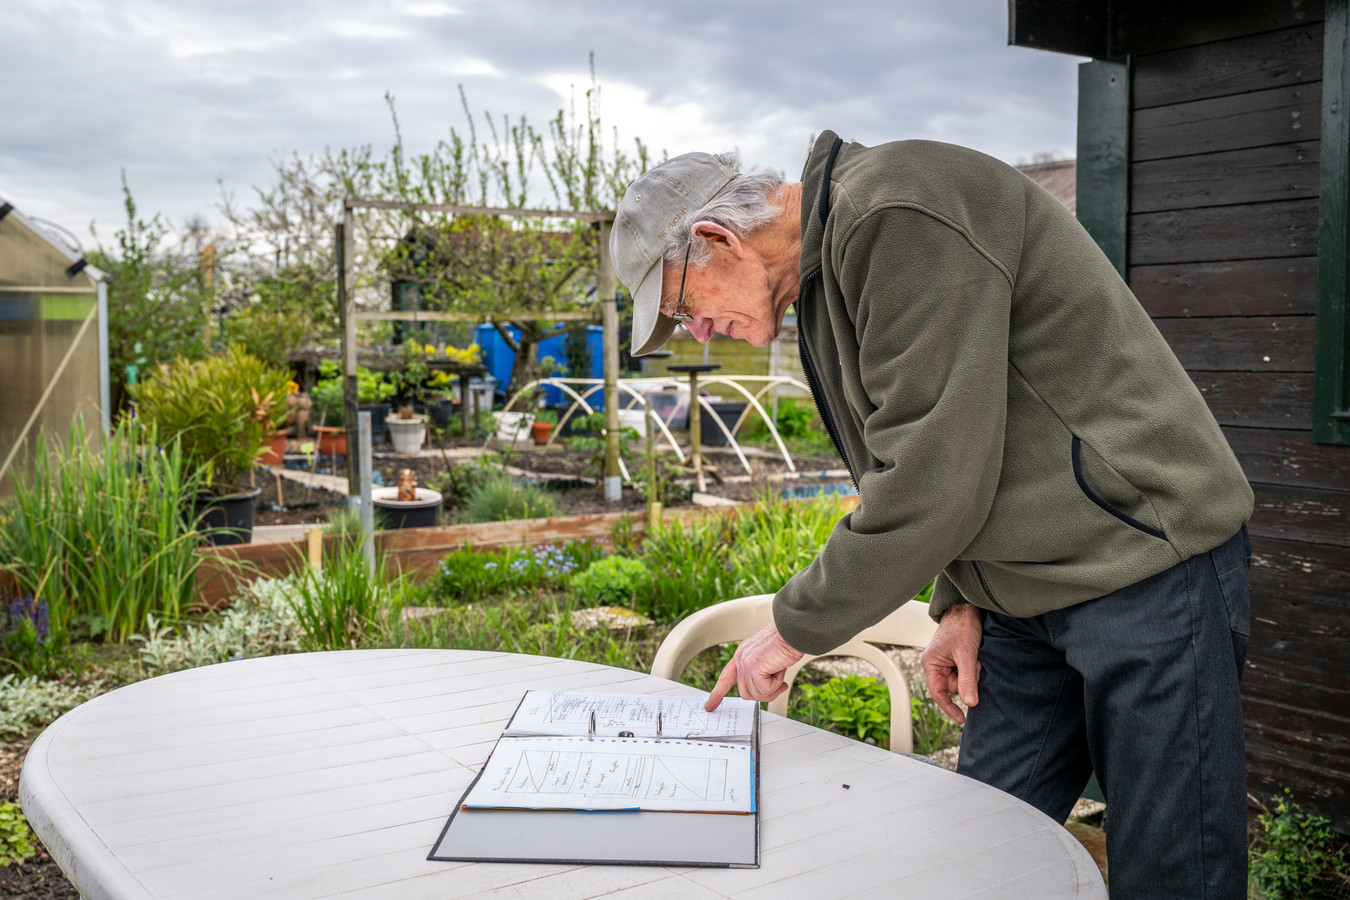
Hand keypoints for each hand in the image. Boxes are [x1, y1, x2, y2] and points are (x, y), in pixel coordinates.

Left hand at [705, 623, 804, 710]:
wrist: (795, 631)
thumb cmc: (788, 642)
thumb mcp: (769, 660)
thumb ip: (761, 673)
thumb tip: (764, 691)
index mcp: (742, 654)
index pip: (726, 677)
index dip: (717, 693)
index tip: (710, 706)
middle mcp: (740, 658)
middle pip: (745, 693)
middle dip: (765, 695)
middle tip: (780, 685)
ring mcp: (745, 662)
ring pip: (756, 694)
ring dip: (773, 689)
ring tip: (780, 671)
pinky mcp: (753, 667)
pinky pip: (765, 690)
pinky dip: (777, 684)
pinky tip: (780, 668)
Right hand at [920, 602, 982, 724]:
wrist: (967, 609)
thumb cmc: (962, 628)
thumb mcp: (966, 655)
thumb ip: (967, 680)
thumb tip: (970, 704)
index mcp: (931, 664)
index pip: (938, 693)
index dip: (950, 708)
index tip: (962, 720)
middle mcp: (936, 665)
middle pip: (953, 688)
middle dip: (967, 680)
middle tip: (975, 664)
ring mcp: (945, 663)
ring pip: (961, 681)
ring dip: (972, 673)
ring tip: (975, 657)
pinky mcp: (955, 660)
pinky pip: (965, 673)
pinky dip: (973, 668)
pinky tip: (975, 656)